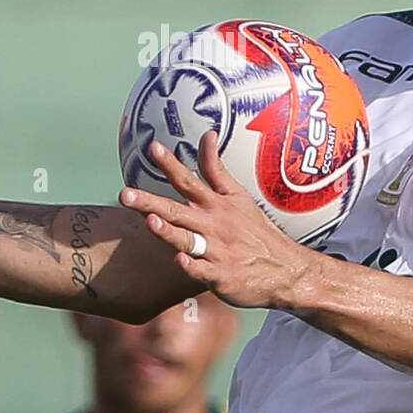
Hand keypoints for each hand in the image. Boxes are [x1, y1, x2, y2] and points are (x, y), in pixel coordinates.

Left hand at [117, 131, 321, 309]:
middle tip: (125, 194)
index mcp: (217, 205)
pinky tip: (180, 260)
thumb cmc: (257, 232)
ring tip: (150, 221)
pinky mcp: (222, 277)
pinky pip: (203, 272)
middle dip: (151, 202)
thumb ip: (216, 169)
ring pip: (188, 240)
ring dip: (169, 231)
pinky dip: (192, 266)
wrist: (287, 271)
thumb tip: (207, 135)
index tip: (153, 147)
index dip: (171, 164)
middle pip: (177, 211)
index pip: (189, 180)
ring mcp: (218, 252)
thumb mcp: (239, 196)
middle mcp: (214, 225)